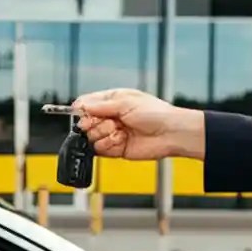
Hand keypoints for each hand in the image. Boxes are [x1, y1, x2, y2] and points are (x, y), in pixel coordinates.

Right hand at [71, 89, 205, 160]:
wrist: (170, 133)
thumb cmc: (155, 113)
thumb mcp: (125, 101)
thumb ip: (100, 105)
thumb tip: (81, 105)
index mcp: (112, 101)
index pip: (87, 104)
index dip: (82, 109)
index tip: (83, 113)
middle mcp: (110, 117)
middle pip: (85, 122)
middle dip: (94, 123)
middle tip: (108, 122)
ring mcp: (112, 134)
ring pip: (91, 137)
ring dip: (104, 134)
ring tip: (120, 131)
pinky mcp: (116, 149)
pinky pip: (100, 149)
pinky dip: (109, 144)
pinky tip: (122, 140)